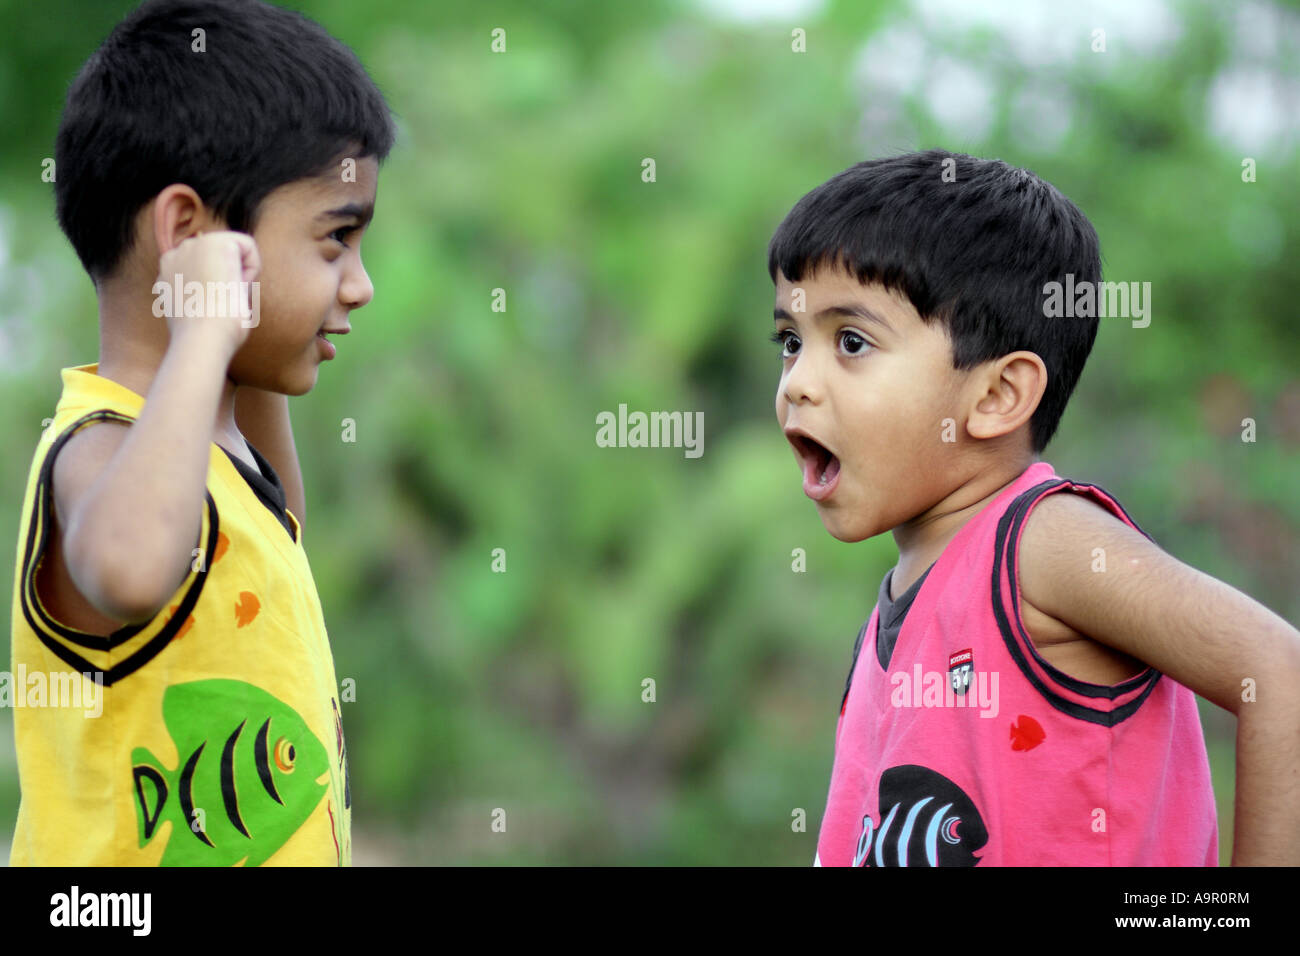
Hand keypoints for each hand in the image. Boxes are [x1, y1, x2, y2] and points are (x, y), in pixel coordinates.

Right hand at [155, 230, 261, 355]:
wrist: (202, 339)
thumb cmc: (203, 339)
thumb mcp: (195, 316)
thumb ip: (201, 297)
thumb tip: (221, 294)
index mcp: (167, 274)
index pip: (206, 270)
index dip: (218, 290)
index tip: (210, 310)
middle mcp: (175, 254)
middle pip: (222, 259)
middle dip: (230, 280)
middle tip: (221, 305)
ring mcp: (192, 245)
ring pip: (235, 253)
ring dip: (240, 277)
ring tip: (227, 297)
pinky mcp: (216, 242)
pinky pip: (248, 246)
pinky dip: (253, 269)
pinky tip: (237, 286)